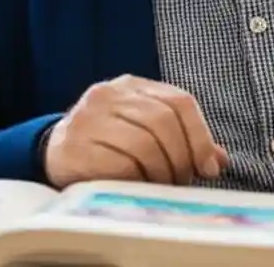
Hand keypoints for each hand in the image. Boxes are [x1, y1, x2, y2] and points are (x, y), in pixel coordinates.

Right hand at [44, 75, 227, 187]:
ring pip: (144, 144)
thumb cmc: (107, 145)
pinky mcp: (75, 147)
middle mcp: (108, 94)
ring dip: (160, 173)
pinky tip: (134, 186)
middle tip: (181, 181)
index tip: (208, 167)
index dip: (200, 137)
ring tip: (158, 186)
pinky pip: (119, 165)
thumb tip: (219, 158)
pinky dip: (135, 180)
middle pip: (163, 122)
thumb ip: (180, 140)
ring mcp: (89, 119)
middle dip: (181, 158)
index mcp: (131, 86)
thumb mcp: (143, 132)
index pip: (179, 101)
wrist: (54, 154)